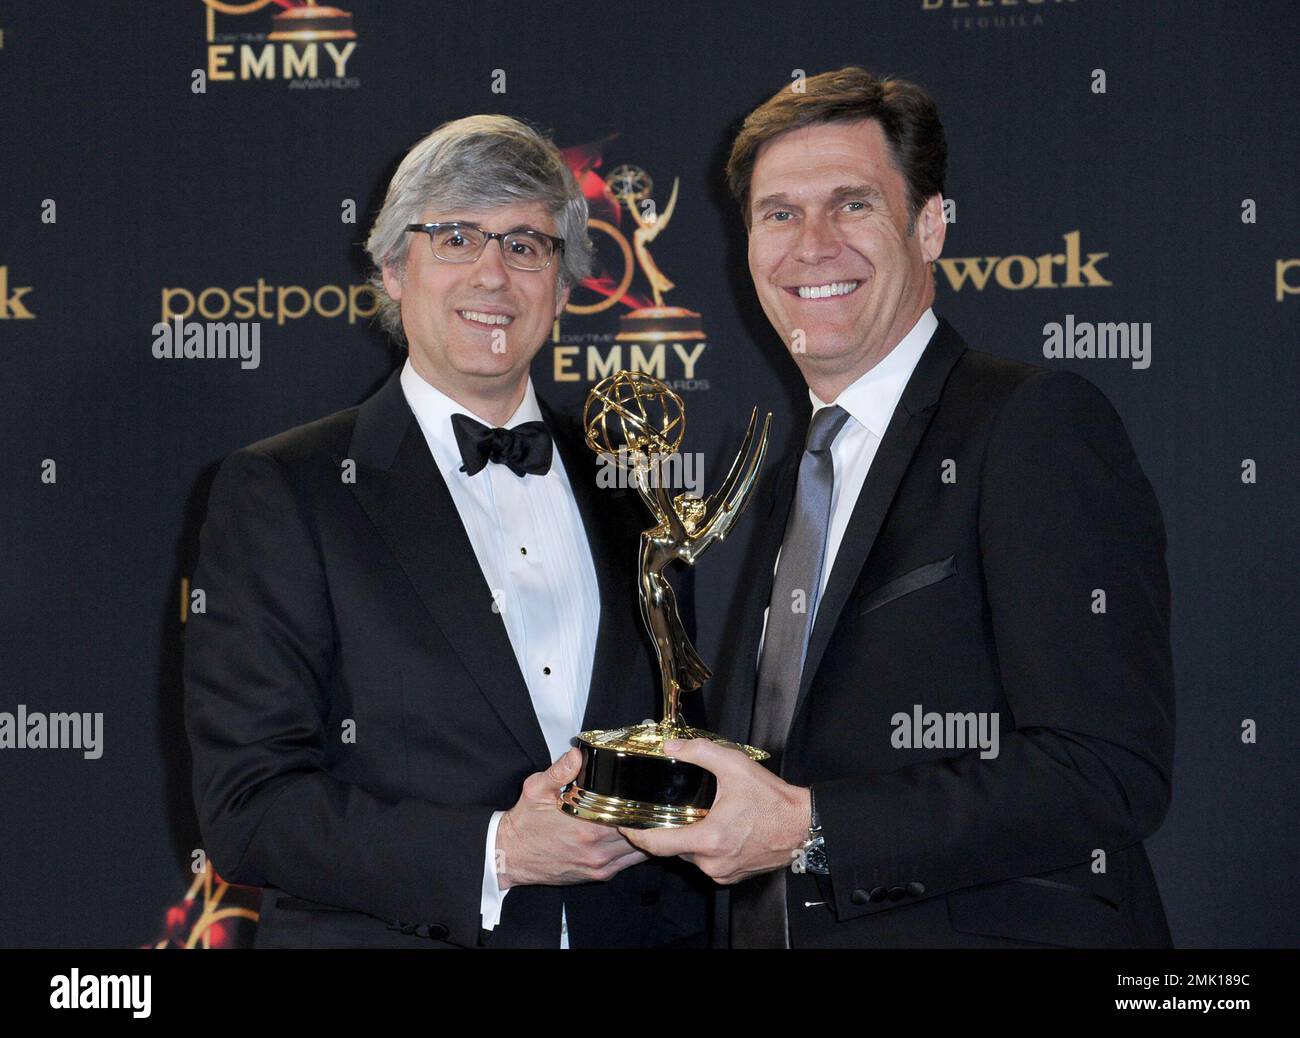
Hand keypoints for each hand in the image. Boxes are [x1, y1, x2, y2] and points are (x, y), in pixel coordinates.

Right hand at [495, 747, 647, 888]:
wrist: (511, 857)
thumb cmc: (524, 823)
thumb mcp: (536, 789)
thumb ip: (559, 771)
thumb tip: (577, 754)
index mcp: (585, 826)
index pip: (628, 814)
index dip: (640, 801)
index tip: (645, 788)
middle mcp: (596, 849)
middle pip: (639, 833)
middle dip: (646, 816)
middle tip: (652, 799)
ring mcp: (599, 865)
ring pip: (639, 850)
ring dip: (646, 834)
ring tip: (648, 815)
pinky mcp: (599, 875)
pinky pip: (629, 862)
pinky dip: (637, 848)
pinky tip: (638, 834)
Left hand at [619, 739, 809, 884]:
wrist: (803, 826)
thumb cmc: (772, 799)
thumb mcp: (735, 765)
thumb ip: (699, 752)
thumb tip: (670, 747)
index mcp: (708, 839)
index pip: (658, 844)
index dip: (637, 834)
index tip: (625, 824)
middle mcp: (712, 863)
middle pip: (673, 849)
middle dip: (666, 831)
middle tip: (662, 811)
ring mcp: (723, 873)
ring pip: (690, 856)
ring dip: (687, 839)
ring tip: (694, 816)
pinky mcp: (733, 877)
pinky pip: (707, 863)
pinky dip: (704, 848)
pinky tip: (713, 829)